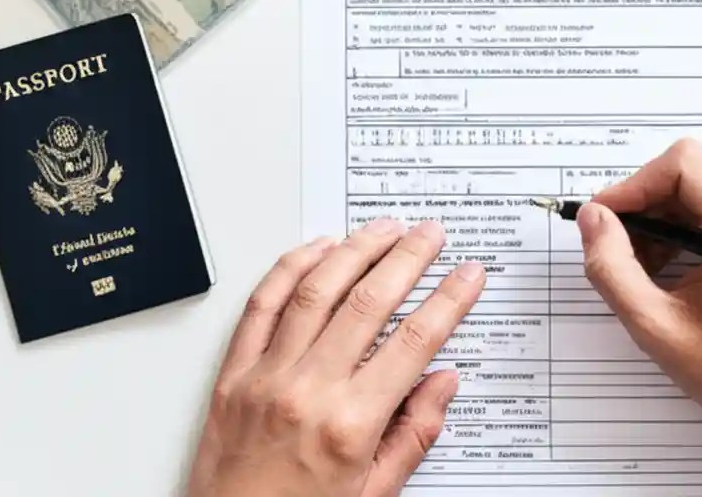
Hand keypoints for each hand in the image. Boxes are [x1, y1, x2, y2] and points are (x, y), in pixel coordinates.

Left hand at [187, 220, 486, 496]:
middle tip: (431, 234)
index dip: (449, 299)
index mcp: (352, 424)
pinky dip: (289, 268)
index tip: (468, 275)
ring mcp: (266, 377)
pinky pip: (262, 305)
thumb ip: (413, 434)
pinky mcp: (233, 375)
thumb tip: (443, 383)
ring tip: (382, 230)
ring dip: (354, 251)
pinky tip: (316, 249)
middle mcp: (309, 392)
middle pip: (370, 302)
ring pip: (316, 291)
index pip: (415, 342)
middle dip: (408, 258)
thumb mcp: (374, 493)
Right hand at [579, 139, 701, 420]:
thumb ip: (612, 267)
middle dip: (644, 206)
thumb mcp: (653, 324)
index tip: (606, 217)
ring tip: (641, 266)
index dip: (636, 184)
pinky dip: (680, 228)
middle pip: (688, 174)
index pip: (685, 164)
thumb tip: (592, 218)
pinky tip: (665, 266)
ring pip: (696, 189)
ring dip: (659, 220)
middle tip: (616, 248)